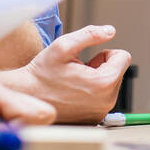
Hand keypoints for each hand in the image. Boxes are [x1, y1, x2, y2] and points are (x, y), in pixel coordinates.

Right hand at [13, 25, 131, 123]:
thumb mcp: (63, 46)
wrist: (25, 96)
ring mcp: (100, 113)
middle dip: (101, 67)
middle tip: (77, 70)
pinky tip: (73, 92)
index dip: (105, 53)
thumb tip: (110, 31)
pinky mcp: (93, 119)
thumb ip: (90, 35)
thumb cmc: (42, 72)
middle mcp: (106, 102)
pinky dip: (92, 93)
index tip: (89, 58)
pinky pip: (102, 98)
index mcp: (103, 83)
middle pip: (118, 72)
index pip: (124, 57)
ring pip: (110, 85)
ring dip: (96, 79)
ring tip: (73, 81)